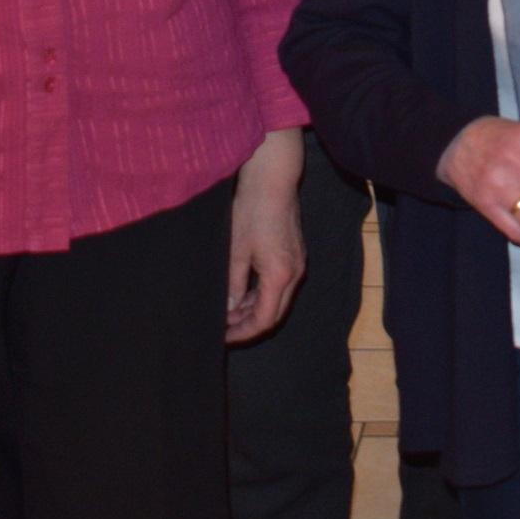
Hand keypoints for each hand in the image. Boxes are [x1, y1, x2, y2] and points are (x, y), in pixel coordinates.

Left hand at [225, 127, 306, 344]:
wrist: (273, 181)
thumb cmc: (252, 212)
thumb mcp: (235, 252)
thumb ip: (233, 285)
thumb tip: (228, 310)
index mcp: (280, 276)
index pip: (264, 320)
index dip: (243, 333)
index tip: (223, 336)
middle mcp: (294, 273)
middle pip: (274, 314)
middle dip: (249, 325)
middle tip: (223, 328)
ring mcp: (297, 263)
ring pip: (277, 299)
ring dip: (254, 309)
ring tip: (228, 311)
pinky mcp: (294, 254)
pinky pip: (279, 284)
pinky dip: (261, 294)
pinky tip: (242, 292)